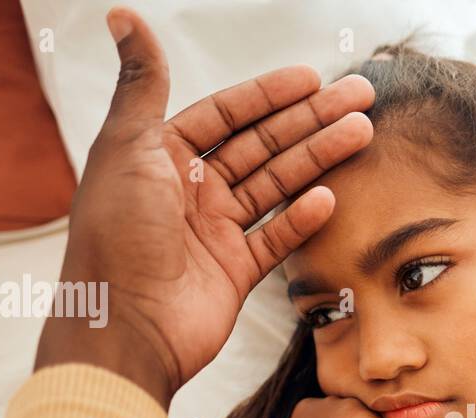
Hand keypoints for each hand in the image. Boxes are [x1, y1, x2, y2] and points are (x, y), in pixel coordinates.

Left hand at [34, 7, 373, 406]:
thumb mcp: (126, 148)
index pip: (226, 114)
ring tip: (360, 134)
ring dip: (317, 160)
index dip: (269, 94)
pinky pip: (277, 237)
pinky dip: (303, 217)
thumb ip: (142, 84)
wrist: (125, 328)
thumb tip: (124, 16)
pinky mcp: (234, 272)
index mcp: (160, 157)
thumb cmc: (115, 237)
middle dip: (310, 120)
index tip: (313, 78)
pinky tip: (330, 197)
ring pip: (276, 186)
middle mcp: (189, 191)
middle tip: (359, 98)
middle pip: (261, 145)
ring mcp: (214, 232)